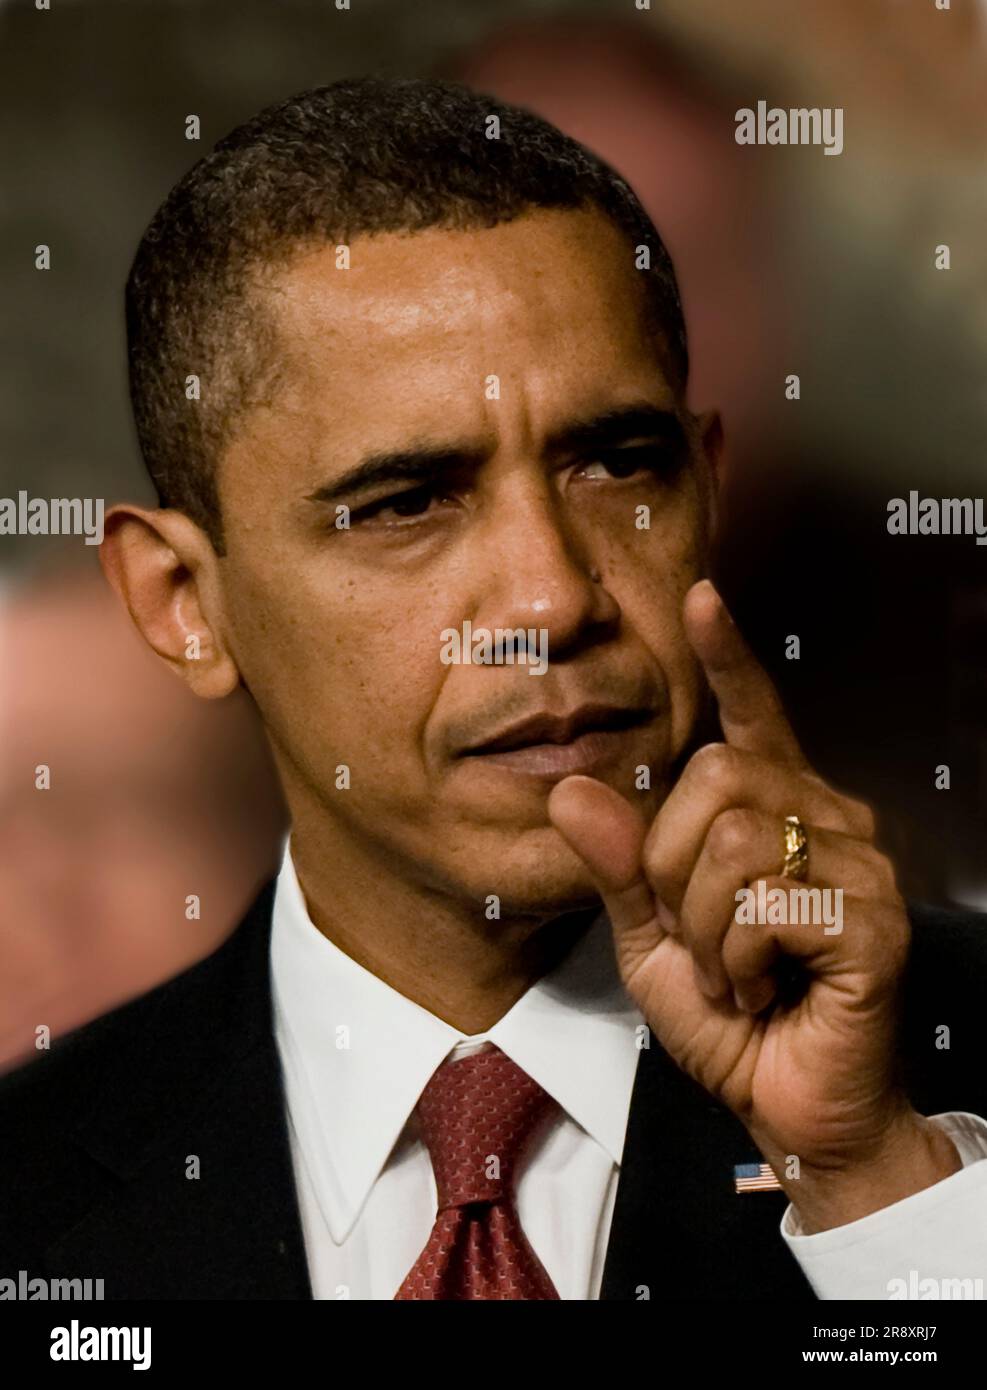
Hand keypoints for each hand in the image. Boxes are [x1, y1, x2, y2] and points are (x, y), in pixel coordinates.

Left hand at [548, 579, 959, 1231]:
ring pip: (731, 840)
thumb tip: (573, 789)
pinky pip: (765, 902)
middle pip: (713, 779)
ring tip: (734, 973)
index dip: (728, 658)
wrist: (791, 1105)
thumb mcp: (652, 938)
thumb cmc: (732, 1019)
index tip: (702, 596)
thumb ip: (620, 864)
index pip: (751, 718)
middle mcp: (826, 818)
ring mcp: (858, 863)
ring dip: (703, 928)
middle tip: (701, 942)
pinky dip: (735, 961)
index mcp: (774, 813)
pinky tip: (762, 992)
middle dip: (672, 870)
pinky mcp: (873, 916)